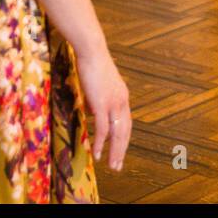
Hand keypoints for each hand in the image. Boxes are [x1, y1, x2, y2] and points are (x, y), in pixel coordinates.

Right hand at [74, 46, 131, 170]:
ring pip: (117, 133)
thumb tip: (91, 112)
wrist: (91, 51)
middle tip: (118, 166)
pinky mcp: (102, 104)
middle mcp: (122, 101)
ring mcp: (113, 103)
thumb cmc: (92, 65)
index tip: (119, 151)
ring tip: (112, 165)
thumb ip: (97, 101)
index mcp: (122, 97)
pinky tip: (97, 154)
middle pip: (125, 131)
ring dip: (114, 151)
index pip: (126, 123)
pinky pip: (103, 129)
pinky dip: (101, 143)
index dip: (123, 138)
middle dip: (121, 150)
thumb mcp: (97, 86)